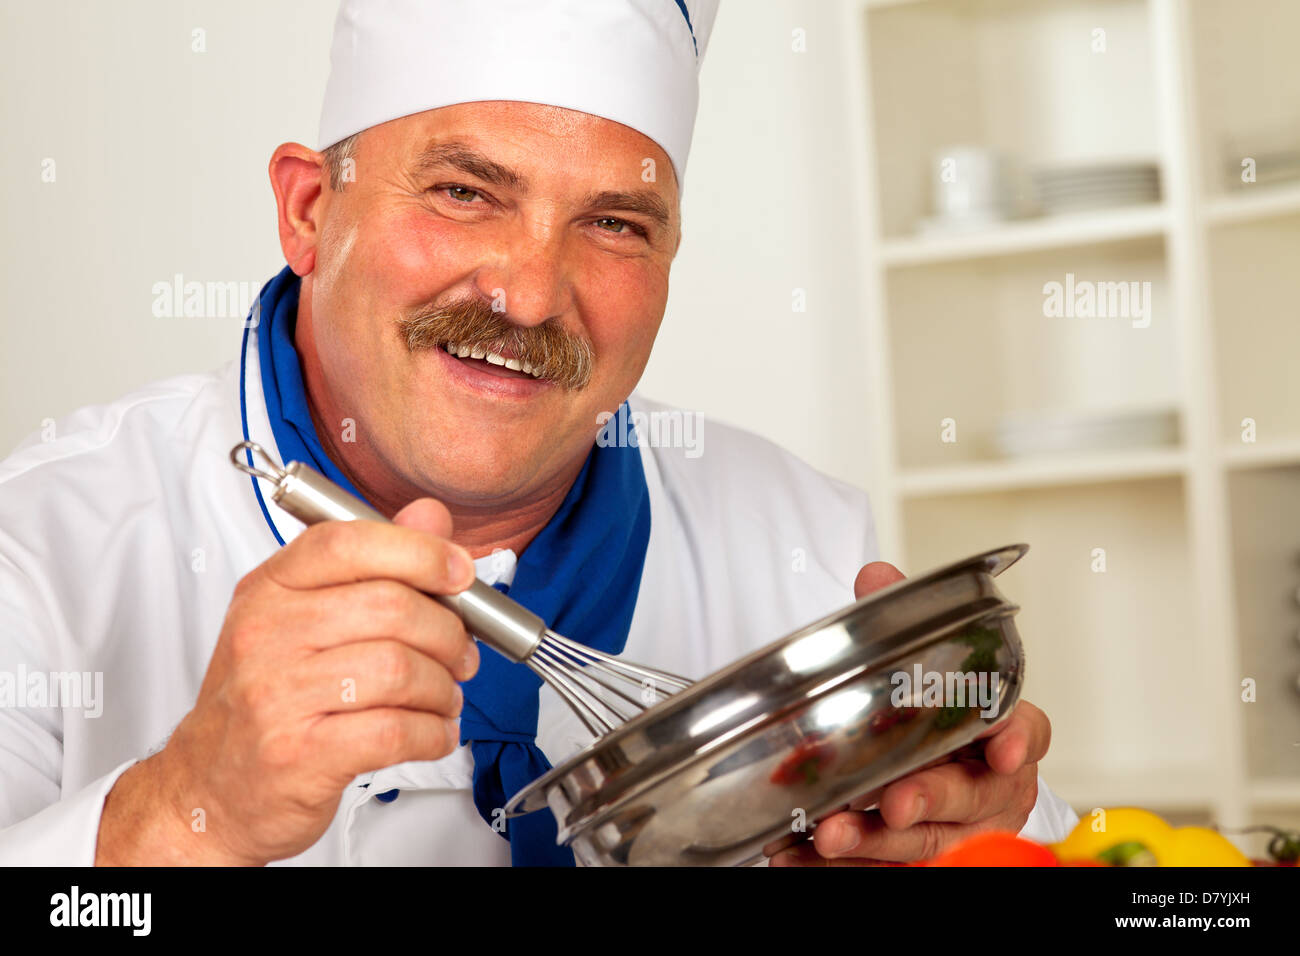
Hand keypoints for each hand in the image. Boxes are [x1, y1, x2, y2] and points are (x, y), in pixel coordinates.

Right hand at [96, 499, 479, 865]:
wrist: (209, 787)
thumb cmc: (266, 699)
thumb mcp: (302, 617)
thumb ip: (372, 563)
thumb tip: (431, 517)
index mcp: (269, 588)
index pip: (348, 543)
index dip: (419, 551)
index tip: (459, 572)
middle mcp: (267, 635)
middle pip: (390, 607)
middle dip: (448, 632)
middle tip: (461, 654)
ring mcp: (278, 696)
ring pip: (399, 669)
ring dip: (443, 687)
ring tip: (444, 697)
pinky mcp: (299, 754)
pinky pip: (394, 731)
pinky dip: (433, 732)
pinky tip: (434, 732)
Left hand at [769, 561, 1050, 866]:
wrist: (930, 783)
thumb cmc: (939, 724)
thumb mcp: (925, 672)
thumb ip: (903, 625)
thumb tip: (876, 577)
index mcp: (1001, 736)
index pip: (1028, 732)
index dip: (1018, 739)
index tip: (1003, 747)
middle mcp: (987, 790)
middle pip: (971, 797)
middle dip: (930, 796)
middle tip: (894, 801)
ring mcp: (956, 833)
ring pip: (924, 843)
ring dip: (874, 841)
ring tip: (830, 833)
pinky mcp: (917, 861)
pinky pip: (881, 869)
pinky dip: (837, 866)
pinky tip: (797, 856)